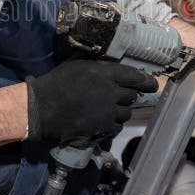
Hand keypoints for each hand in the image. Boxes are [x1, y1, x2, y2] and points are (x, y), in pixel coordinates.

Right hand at [26, 60, 157, 144]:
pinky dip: (112, 124)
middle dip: (127, 96)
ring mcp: (108, 112)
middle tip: (118, 97)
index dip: (146, 81)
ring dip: (120, 111)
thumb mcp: (77, 66)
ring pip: (126, 112)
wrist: (42, 108)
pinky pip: (117, 126)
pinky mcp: (102, 128)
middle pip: (132, 95)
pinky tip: (103, 121)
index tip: (153, 85)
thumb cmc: (56, 83)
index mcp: (104, 73)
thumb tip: (110, 69)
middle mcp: (110, 92)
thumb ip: (97, 68)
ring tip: (108, 110)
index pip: (135, 76)